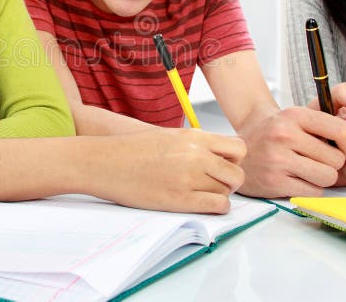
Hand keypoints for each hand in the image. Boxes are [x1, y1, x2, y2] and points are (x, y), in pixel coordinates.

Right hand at [88, 129, 245, 213]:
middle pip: (237, 173)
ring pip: (227, 191)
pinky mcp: (180, 199)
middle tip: (215, 184)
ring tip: (201, 193)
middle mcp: (196, 155)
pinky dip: (216, 208)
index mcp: (194, 137)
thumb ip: (196, 144)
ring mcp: (189, 178)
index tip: (224, 165)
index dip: (234, 159)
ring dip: (220, 195)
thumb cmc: (133, 150)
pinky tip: (202, 204)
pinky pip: (217, 206)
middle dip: (230, 181)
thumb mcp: (169, 136)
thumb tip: (218, 157)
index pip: (239, 148)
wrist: (106, 162)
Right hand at [236, 106, 345, 197]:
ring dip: (323, 177)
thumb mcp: (297, 120)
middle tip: (319, 159)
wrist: (239, 151)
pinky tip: (297, 179)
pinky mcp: (275, 182)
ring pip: (327, 177)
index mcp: (293, 116)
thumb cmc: (274, 134)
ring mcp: (278, 160)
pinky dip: (310, 188)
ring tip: (309, 170)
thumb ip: (330, 124)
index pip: (340, 130)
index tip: (342, 147)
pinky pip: (313, 192)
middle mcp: (284, 136)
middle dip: (333, 163)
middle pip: (336, 158)